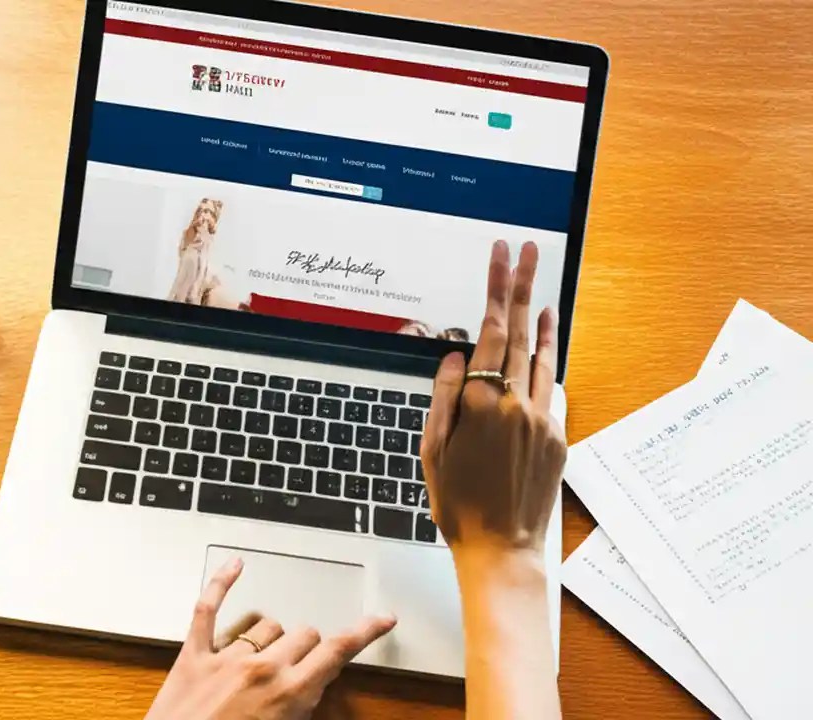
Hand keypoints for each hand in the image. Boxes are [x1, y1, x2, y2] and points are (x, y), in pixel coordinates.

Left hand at [146, 559, 395, 719]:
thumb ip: (303, 707)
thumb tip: (311, 688)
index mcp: (290, 693)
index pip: (338, 650)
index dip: (365, 632)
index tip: (382, 619)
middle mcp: (262, 668)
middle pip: (306, 633)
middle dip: (310, 648)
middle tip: (301, 669)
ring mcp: (227, 658)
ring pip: (268, 623)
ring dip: (273, 637)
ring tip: (264, 661)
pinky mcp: (194, 655)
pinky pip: (208, 608)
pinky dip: (220, 583)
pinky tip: (234, 565)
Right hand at [420, 240, 566, 553]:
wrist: (502, 548)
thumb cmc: (458, 503)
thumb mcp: (432, 448)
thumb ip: (444, 395)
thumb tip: (456, 354)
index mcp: (479, 403)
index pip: (489, 330)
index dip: (497, 288)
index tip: (502, 255)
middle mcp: (516, 403)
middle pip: (520, 331)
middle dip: (523, 285)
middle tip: (528, 250)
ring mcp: (543, 419)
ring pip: (544, 356)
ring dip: (541, 321)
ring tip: (541, 292)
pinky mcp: (560, 436)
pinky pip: (553, 388)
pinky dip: (550, 362)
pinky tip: (546, 349)